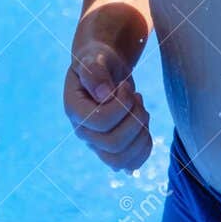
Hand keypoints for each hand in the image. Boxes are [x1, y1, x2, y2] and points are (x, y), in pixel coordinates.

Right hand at [64, 41, 151, 170]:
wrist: (105, 69)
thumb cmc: (98, 60)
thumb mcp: (93, 57)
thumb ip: (94, 72)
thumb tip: (104, 94)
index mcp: (75, 111)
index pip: (101, 121)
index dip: (122, 104)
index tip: (124, 86)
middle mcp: (84, 132)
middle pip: (114, 144)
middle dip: (135, 118)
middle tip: (137, 98)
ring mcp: (97, 144)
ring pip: (122, 160)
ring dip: (141, 134)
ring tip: (141, 111)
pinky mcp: (113, 149)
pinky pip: (131, 164)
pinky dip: (145, 147)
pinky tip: (144, 126)